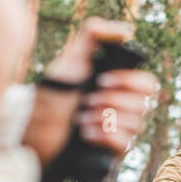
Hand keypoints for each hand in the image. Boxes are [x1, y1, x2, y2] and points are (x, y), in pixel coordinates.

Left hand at [23, 17, 159, 166]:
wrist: (33, 131)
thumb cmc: (51, 95)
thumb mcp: (70, 59)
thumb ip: (94, 35)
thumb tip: (127, 31)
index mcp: (118, 86)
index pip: (147, 84)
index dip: (129, 82)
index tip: (101, 81)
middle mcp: (123, 108)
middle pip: (143, 104)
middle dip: (112, 101)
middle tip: (87, 101)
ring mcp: (119, 130)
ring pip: (135, 124)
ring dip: (104, 118)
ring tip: (80, 118)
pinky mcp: (112, 150)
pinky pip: (125, 143)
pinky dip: (105, 136)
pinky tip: (86, 134)